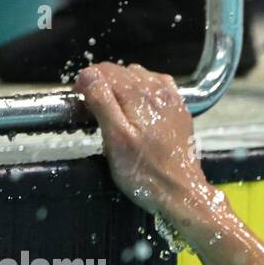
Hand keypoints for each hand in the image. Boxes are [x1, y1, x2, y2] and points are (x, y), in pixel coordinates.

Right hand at [74, 62, 217, 221]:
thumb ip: (101, 102)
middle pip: (120, 72)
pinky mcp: (179, 111)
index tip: (81, 105)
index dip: (86, 84)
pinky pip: (158, 88)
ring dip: (122, 89)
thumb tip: (88, 74)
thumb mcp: (115, 138)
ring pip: (138, 78)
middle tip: (95, 113)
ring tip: (116, 114)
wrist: (182, 193)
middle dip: (103, 87)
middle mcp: (157, 90)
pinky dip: (144, 93)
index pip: (102, 71)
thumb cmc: (146, 173)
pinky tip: (139, 110)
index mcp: (138, 94)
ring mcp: (171, 99)